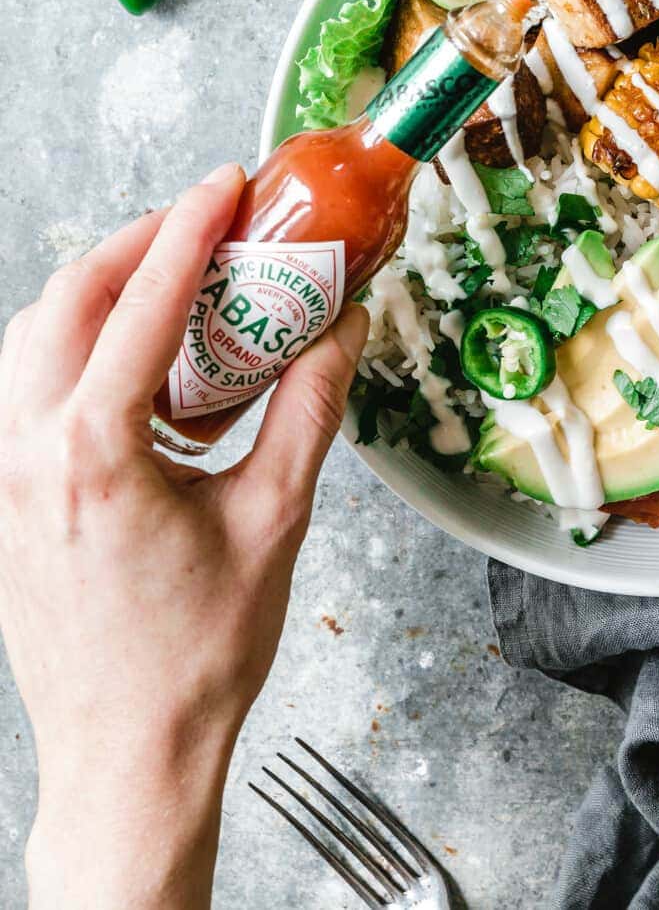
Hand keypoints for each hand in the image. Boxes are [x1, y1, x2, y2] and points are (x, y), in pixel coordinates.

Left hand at [0, 165, 368, 909]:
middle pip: (68, 296)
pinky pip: (26, 385)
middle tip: (205, 221)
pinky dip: (75, 343)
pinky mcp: (4, 499)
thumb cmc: (195, 659)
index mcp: (95, 454)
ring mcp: (4, 477)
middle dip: (138, 241)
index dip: (191, 227)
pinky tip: (134, 360)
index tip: (228, 184)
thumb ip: (310, 411)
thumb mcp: (275, 520)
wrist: (127, 755)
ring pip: (32, 335)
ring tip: (172, 278)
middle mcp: (29, 453)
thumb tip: (344, 329)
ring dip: (98, 288)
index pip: (145, 301)